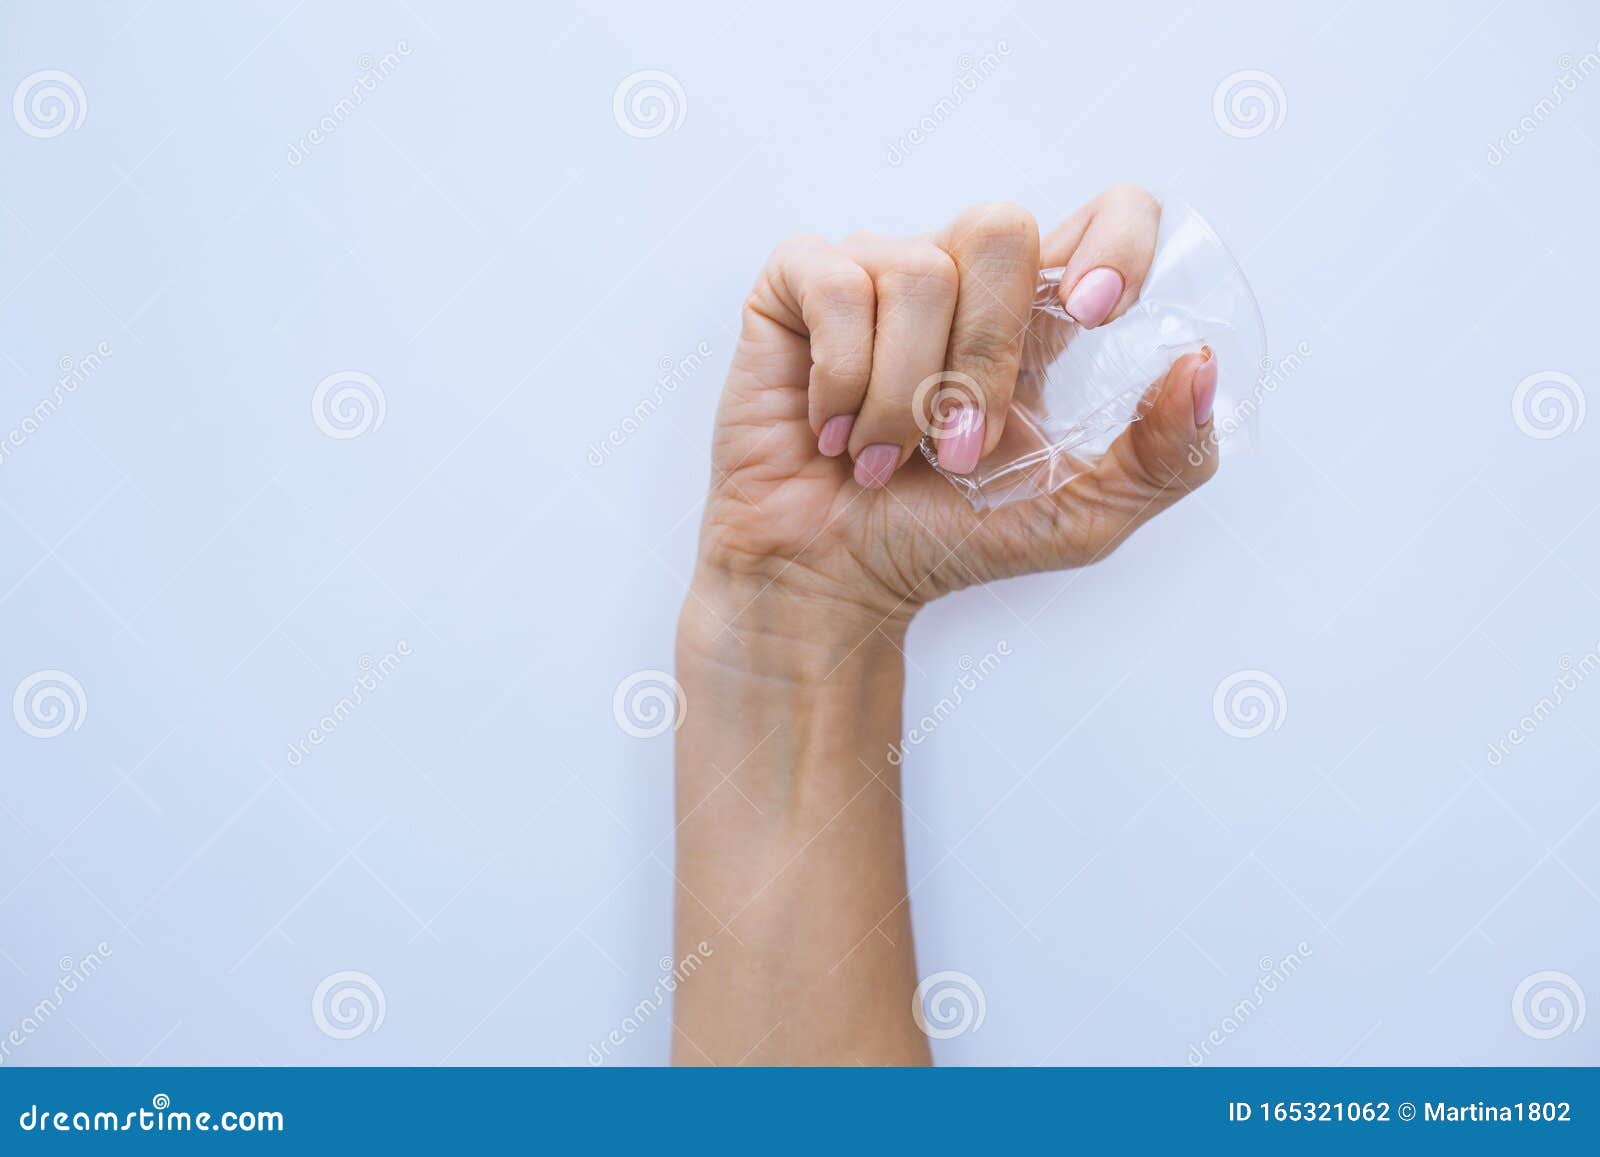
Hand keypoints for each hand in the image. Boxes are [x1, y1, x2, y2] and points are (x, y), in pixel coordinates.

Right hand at [693, 186, 1219, 634]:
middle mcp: (958, 279)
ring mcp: (874, 272)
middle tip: (958, 449)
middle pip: (1001, 227)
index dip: (1115, 238)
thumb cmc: (946, 541)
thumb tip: (1202, 365)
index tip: (1098, 314)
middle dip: (984, 355)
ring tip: (881, 457)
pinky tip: (830, 432)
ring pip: (917, 271)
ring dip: (904, 392)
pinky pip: (837, 288)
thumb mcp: (1082, 516)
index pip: (1106, 214)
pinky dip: (842, 379)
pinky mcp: (798, 285)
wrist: (835, 581)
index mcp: (1037, 317)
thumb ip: (1164, 455)